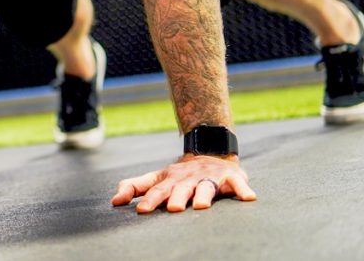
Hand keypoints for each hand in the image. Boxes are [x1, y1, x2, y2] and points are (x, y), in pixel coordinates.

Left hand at [111, 154, 256, 212]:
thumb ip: (135, 187)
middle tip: (173, 209)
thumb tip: (114, 201)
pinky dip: (243, 189)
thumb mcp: (157, 178)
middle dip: (177, 198)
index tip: (142, 210)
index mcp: (171, 179)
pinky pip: (238, 184)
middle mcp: (189, 178)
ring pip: (207, 187)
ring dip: (204, 195)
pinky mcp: (230, 177)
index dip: (150, 200)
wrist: (210, 153)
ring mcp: (210, 177)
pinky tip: (248, 197)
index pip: (158, 190)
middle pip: (182, 189)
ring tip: (202, 206)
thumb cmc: (180, 175)